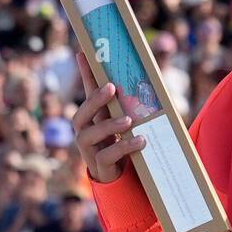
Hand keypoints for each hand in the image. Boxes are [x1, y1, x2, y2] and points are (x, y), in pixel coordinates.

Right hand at [74, 51, 144, 182]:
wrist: (123, 178)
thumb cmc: (125, 143)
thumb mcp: (129, 122)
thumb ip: (133, 105)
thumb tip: (151, 80)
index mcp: (93, 118)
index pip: (87, 93)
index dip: (85, 74)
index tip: (83, 53)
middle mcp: (86, 132)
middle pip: (80, 114)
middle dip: (94, 99)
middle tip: (111, 87)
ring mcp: (90, 150)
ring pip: (88, 135)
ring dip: (109, 126)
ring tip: (129, 120)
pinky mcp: (100, 167)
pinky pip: (107, 156)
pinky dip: (124, 147)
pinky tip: (141, 141)